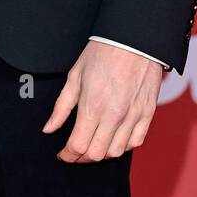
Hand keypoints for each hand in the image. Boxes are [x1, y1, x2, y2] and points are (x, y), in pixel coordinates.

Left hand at [42, 40, 162, 161]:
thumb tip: (49, 129)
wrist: (134, 39)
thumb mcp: (74, 76)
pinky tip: (114, 139)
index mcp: (93, 106)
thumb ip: (61, 106)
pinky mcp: (148, 114)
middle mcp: (114, 115)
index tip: (63, 154)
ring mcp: (133, 116)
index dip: (67, 155)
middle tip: (75, 151)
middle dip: (82, 157)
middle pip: (96, 154)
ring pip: (116, 152)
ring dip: (102, 154)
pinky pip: (135, 142)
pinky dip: (123, 146)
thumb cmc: (102, 53)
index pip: (78, 146)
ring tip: (94, 144)